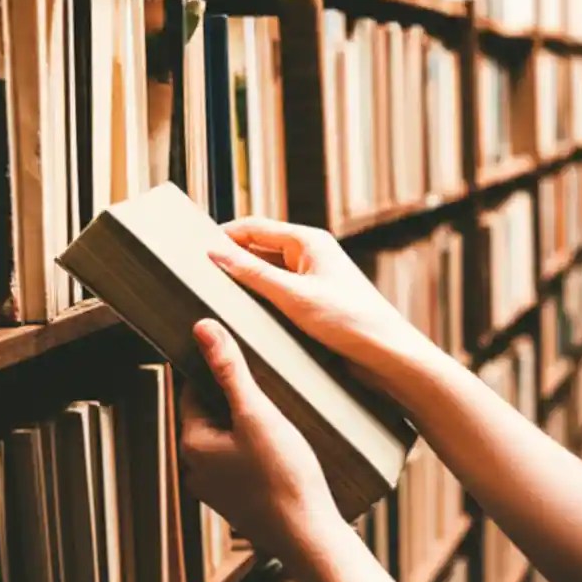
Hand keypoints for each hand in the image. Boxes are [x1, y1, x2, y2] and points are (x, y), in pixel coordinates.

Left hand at [179, 318, 343, 555]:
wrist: (308, 535)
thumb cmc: (284, 477)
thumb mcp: (257, 413)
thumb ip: (229, 370)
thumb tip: (202, 328)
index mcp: (192, 444)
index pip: (192, 391)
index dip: (215, 371)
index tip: (240, 358)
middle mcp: (195, 468)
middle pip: (209, 414)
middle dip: (234, 398)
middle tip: (266, 386)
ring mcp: (216, 487)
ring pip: (226, 438)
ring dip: (246, 423)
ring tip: (277, 414)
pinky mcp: (238, 499)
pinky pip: (239, 461)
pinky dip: (255, 448)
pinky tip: (281, 445)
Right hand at [209, 217, 437, 391]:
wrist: (387, 355)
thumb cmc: (351, 321)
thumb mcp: (293, 296)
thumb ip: (252, 273)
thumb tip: (215, 253)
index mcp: (308, 241)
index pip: (253, 227)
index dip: (223, 236)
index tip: (194, 250)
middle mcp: (311, 254)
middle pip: (259, 248)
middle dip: (232, 260)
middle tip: (201, 275)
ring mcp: (314, 278)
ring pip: (268, 273)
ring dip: (246, 282)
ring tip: (218, 296)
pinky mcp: (316, 302)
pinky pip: (279, 293)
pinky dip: (261, 299)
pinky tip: (247, 314)